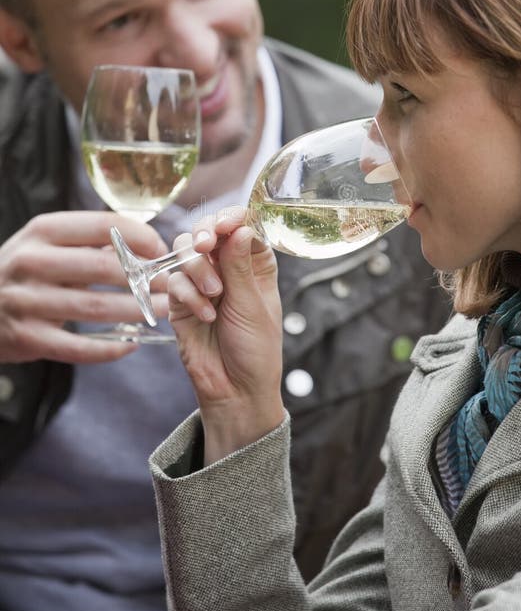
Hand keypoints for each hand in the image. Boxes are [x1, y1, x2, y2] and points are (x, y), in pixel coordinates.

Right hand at [0, 211, 168, 363]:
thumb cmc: (23, 271)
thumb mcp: (46, 245)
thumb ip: (90, 244)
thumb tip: (144, 245)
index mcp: (42, 232)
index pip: (102, 225)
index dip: (139, 236)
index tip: (160, 249)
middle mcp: (32, 263)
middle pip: (103, 268)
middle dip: (144, 278)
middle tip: (168, 285)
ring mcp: (27, 302)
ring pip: (95, 309)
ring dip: (136, 311)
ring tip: (162, 312)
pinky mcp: (27, 338)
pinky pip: (77, 347)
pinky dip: (108, 348)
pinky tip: (130, 345)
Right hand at [168, 208, 284, 463]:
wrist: (234, 391)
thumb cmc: (256, 350)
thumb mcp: (253, 306)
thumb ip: (240, 266)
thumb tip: (238, 227)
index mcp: (255, 264)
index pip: (242, 226)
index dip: (232, 218)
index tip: (225, 224)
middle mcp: (228, 268)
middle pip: (207, 231)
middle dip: (204, 235)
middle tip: (205, 246)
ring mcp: (202, 282)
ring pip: (185, 251)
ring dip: (196, 267)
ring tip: (214, 294)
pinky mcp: (180, 301)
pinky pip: (173, 281)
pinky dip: (187, 295)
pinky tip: (205, 316)